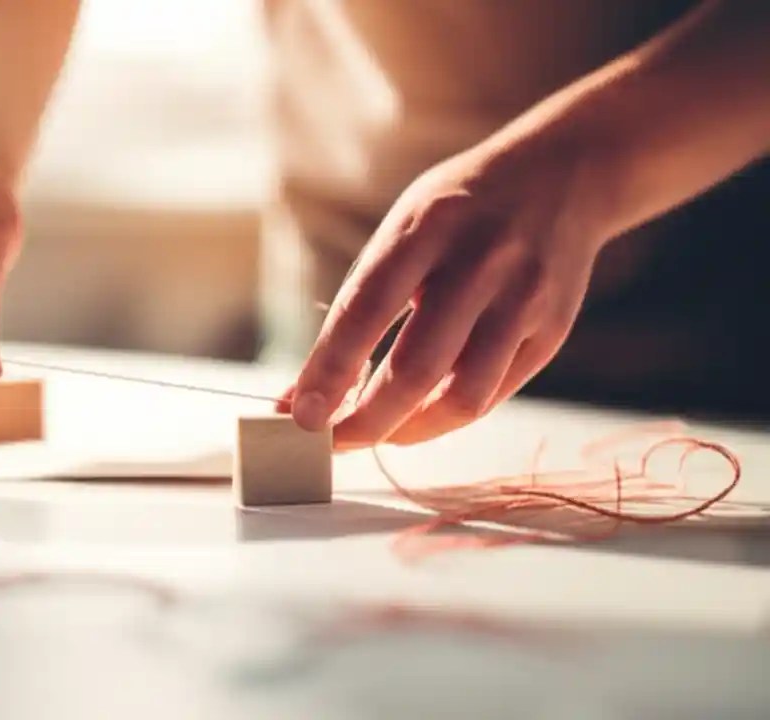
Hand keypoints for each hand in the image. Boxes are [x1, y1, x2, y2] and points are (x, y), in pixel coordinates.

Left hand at [286, 139, 611, 447]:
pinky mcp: (552, 332)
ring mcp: (524, 300)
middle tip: (332, 442)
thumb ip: (358, 307)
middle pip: (415, 368)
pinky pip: (491, 396)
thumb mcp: (402, 230)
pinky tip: (418, 417)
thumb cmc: (457, 213)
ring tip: (377, 434)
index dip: (328, 372)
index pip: (364, 311)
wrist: (562, 176)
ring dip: (408, 431)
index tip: (298, 416)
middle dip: (365, 421)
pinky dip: (445, 417)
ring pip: (461, 396)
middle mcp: (480, 264)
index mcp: (426, 229)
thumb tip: (307, 392)